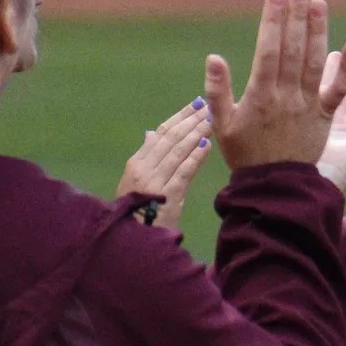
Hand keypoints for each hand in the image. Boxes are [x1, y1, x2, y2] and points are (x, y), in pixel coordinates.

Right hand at [117, 100, 214, 225]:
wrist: (135, 240)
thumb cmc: (138, 212)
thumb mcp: (137, 183)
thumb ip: (146, 158)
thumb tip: (152, 132)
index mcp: (136, 163)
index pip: (161, 134)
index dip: (180, 117)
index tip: (195, 105)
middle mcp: (143, 168)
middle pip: (170, 138)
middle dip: (191, 121)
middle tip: (209, 107)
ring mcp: (154, 181)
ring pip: (178, 151)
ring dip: (196, 134)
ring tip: (211, 121)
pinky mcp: (167, 195)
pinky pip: (183, 171)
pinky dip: (195, 157)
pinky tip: (207, 145)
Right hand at [204, 0, 345, 173]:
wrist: (274, 188)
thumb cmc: (243, 154)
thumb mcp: (221, 125)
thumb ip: (217, 91)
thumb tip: (213, 57)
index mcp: (259, 97)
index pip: (268, 51)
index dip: (272, 21)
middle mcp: (286, 98)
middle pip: (294, 50)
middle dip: (296, 16)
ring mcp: (308, 106)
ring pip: (316, 63)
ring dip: (319, 32)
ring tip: (319, 2)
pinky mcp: (325, 117)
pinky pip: (339, 91)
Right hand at [315, 56, 345, 191]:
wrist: (312, 176)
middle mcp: (335, 126)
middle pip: (343, 92)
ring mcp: (315, 123)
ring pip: (324, 90)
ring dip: (328, 70)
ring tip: (329, 50)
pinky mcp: (299, 119)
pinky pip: (306, 93)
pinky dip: (308, 79)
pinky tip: (306, 63)